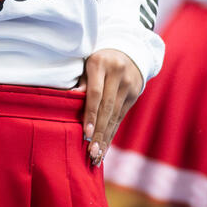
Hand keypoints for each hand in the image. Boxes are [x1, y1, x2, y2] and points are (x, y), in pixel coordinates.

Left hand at [79, 48, 144, 166]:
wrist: (128, 51)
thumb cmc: (98, 60)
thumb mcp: (86, 64)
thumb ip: (81, 81)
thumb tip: (72, 97)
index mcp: (100, 64)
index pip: (95, 93)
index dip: (91, 114)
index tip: (86, 133)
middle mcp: (117, 75)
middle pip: (107, 108)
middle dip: (99, 132)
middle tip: (91, 152)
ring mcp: (129, 85)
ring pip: (116, 115)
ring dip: (106, 137)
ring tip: (97, 155)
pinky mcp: (134, 94)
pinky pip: (121, 117)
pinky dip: (112, 133)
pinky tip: (105, 146)